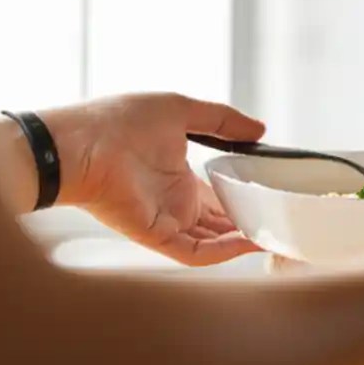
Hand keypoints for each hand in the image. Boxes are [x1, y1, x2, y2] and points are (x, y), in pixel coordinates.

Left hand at [43, 93, 265, 265]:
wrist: (78, 142)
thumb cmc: (117, 121)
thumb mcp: (180, 110)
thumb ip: (221, 119)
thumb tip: (258, 130)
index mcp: (178, 178)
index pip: (220, 197)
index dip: (247, 199)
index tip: (274, 196)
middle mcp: (175, 204)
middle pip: (223, 224)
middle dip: (253, 224)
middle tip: (286, 221)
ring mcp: (167, 222)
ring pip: (215, 242)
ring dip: (246, 241)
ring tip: (279, 234)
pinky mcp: (157, 236)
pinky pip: (198, 253)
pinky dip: (225, 252)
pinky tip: (251, 241)